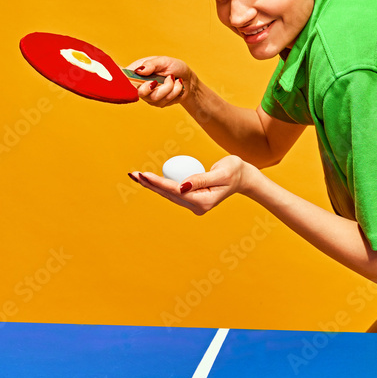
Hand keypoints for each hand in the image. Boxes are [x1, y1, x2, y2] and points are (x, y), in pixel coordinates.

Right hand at [126, 55, 191, 108]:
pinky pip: (165, 102)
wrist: (187, 79)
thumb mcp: (163, 60)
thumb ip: (151, 64)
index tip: (152, 81)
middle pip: (141, 93)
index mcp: (136, 73)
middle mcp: (140, 86)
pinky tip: (177, 86)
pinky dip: (175, 92)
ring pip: (156, 99)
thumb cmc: (173, 67)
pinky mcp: (157, 103)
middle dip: (160, 86)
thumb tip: (140, 70)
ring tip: (175, 79)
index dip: (133, 84)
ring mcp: (148, 96)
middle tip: (170, 77)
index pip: (125, 81)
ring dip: (171, 88)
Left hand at [128, 155, 252, 214]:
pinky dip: (161, 184)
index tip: (144, 174)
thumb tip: (181, 186)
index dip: (158, 183)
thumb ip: (201, 179)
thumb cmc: (235, 171)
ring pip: (168, 194)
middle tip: (133, 174)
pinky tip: (149, 179)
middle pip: (168, 195)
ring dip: (152, 185)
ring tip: (136, 176)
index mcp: (202, 202)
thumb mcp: (222, 172)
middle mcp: (197, 206)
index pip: (175, 191)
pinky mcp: (193, 199)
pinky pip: (173, 191)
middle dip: (150, 184)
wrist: (243, 177)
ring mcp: (194, 204)